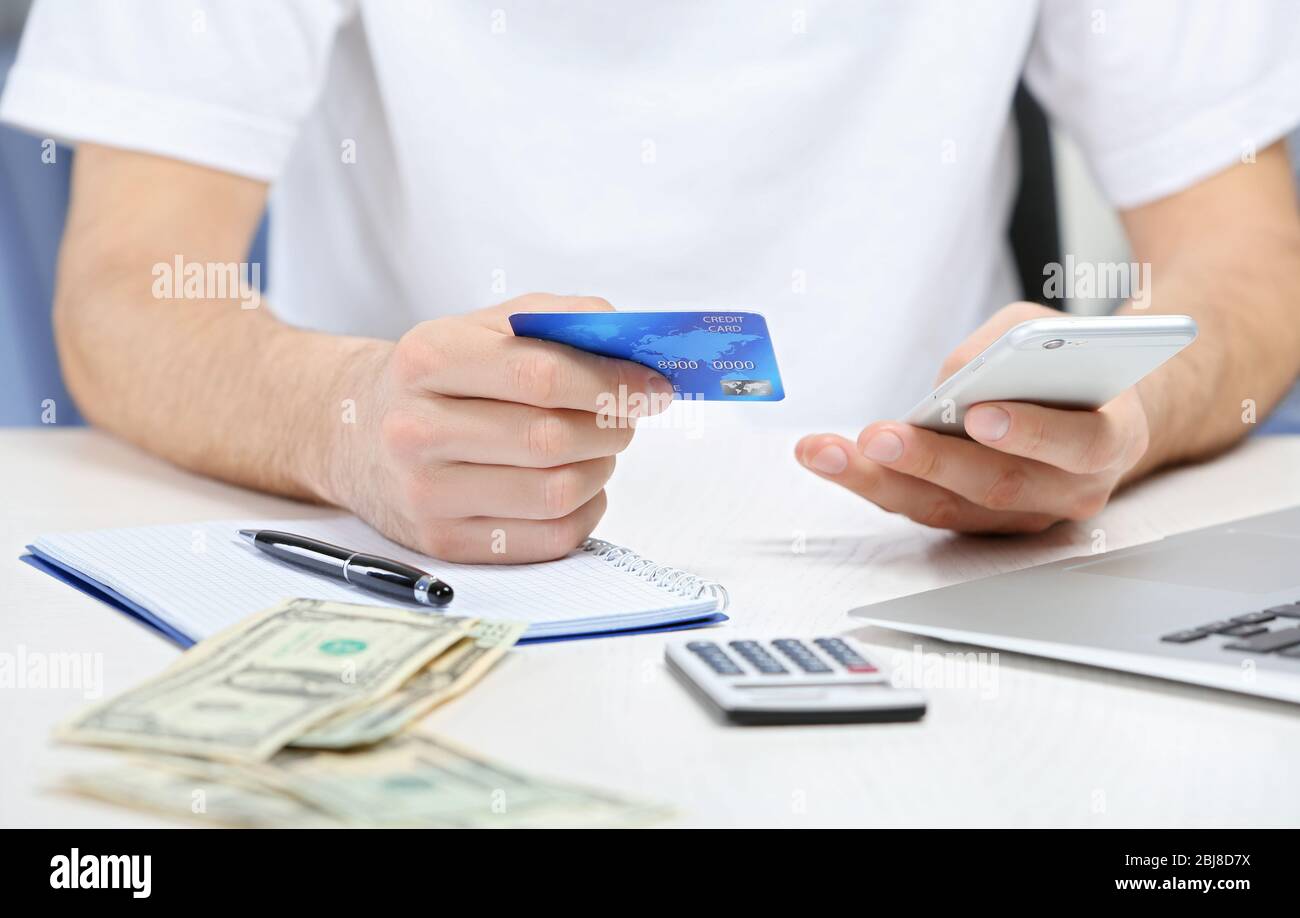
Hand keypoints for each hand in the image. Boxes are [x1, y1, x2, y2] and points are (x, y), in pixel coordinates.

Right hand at [320, 294, 673, 561]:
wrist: (354, 431)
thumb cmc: (439, 376)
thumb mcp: (483, 326)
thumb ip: (558, 319)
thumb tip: (633, 342)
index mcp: (428, 358)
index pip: (542, 375)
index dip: (612, 382)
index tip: (654, 386)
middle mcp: (416, 429)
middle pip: (552, 439)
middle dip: (612, 426)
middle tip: (629, 416)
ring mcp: (426, 494)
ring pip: (556, 492)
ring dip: (601, 469)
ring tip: (598, 448)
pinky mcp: (444, 544)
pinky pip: (549, 538)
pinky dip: (585, 511)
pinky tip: (576, 487)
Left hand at [795, 302, 1152, 532]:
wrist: (1092, 414)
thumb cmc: (1067, 363)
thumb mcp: (1046, 330)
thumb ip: (1007, 345)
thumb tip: (951, 382)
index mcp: (1110, 440)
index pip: (1079, 445)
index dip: (1031, 433)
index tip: (979, 415)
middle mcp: (1072, 491)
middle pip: (999, 485)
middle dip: (931, 460)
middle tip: (879, 436)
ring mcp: (1024, 516)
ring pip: (948, 508)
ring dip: (881, 480)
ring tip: (826, 451)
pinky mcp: (979, 523)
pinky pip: (923, 508)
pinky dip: (876, 483)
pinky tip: (831, 458)